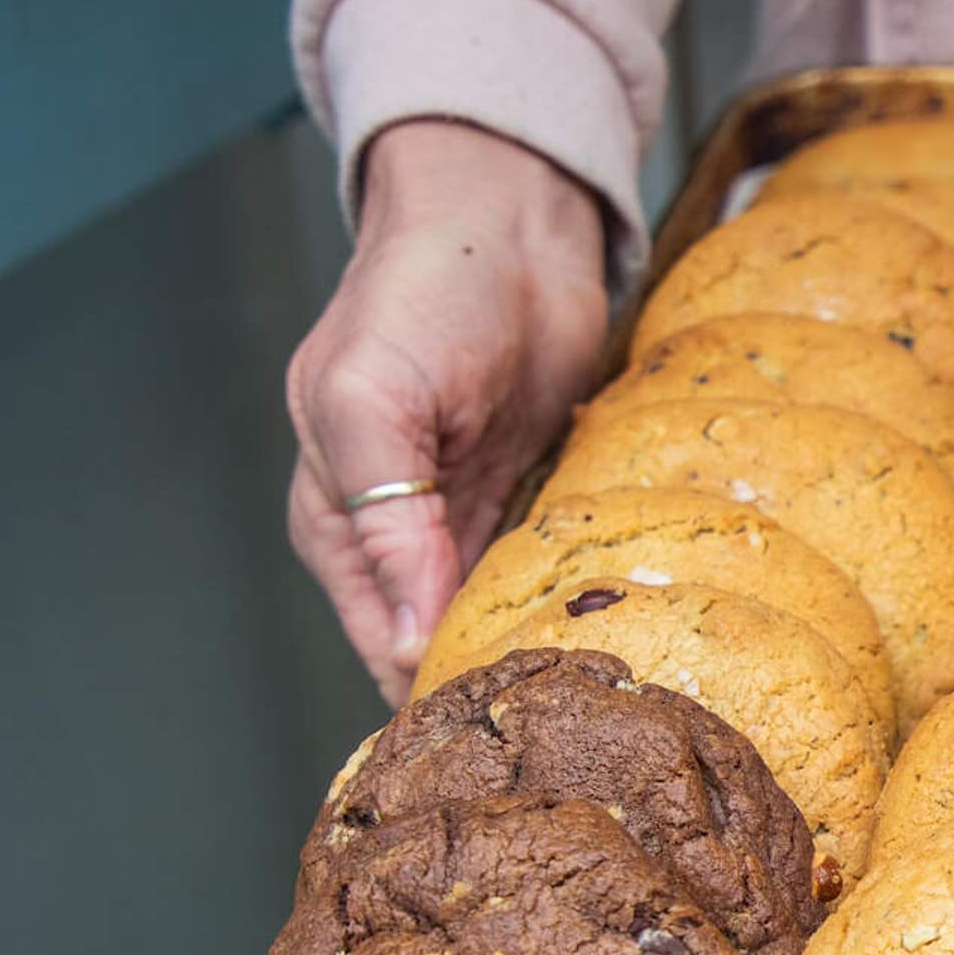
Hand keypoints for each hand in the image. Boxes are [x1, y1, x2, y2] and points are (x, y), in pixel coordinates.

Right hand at [285, 120, 607, 704]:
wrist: (511, 218)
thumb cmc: (421, 290)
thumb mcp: (372, 400)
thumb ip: (384, 521)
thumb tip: (400, 640)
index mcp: (340, 521)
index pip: (380, 641)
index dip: (432, 691)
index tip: (499, 733)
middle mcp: (403, 533)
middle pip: (444, 644)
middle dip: (496, 682)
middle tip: (567, 736)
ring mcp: (474, 518)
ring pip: (502, 618)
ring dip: (541, 649)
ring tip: (598, 706)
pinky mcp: (537, 495)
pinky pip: (552, 571)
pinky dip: (575, 601)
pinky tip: (614, 638)